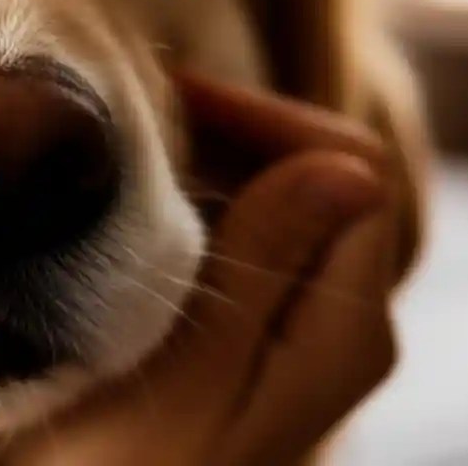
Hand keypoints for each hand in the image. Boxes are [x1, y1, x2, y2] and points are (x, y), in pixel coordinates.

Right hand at [1, 71, 397, 464]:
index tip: (164, 100)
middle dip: (231, 135)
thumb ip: (269, 264)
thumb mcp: (193, 367)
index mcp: (348, 329)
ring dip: (207, 168)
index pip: (348, 168)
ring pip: (280, 201)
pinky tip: (131, 212)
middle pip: (320, 178)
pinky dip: (196, 207)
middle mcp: (345, 324)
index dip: (264, 116)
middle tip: (128, 123)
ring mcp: (305, 329)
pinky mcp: (262, 333)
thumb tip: (348, 166)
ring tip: (119, 160)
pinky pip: (250, 237)